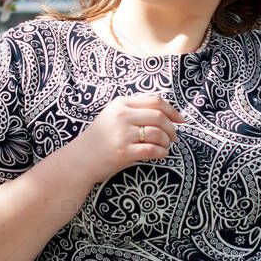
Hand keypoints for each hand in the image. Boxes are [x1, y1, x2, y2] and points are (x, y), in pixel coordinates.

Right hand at [68, 93, 185, 184]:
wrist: (79, 159)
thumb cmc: (100, 138)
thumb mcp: (113, 115)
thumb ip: (134, 109)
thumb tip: (165, 111)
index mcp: (121, 103)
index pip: (155, 100)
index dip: (172, 110)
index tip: (180, 120)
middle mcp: (122, 116)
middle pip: (159, 116)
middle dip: (171, 127)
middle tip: (174, 137)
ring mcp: (122, 134)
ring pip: (157, 133)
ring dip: (167, 141)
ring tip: (165, 146)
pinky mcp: (123, 152)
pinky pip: (152, 150)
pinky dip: (162, 153)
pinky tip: (161, 154)